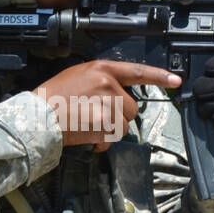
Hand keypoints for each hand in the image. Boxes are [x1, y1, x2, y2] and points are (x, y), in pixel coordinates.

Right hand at [33, 60, 181, 151]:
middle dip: (119, 117)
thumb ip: (102, 80)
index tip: (176, 81)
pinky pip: (113, 138)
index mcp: (102, 69)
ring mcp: (106, 104)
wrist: (37, 116)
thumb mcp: (78, 76)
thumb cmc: (53, 97)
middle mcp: (107, 84)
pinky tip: (87, 136)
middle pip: (131, 108)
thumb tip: (118, 94)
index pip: (137, 72)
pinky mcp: (103, 124)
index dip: (159, 77)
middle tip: (96, 117)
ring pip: (123, 125)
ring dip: (110, 131)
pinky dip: (102, 143)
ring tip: (88, 126)